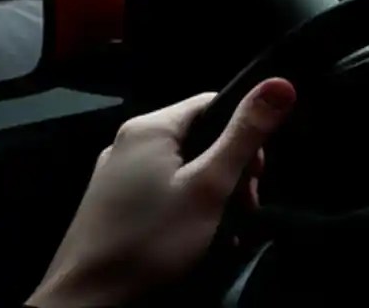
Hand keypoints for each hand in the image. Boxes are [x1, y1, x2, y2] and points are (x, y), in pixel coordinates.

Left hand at [28, 78, 296, 307]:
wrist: (87, 301)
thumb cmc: (152, 238)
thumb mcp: (209, 186)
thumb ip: (245, 135)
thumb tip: (281, 82)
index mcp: (149, 128)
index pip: (214, 103)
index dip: (245, 133)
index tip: (256, 173)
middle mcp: (128, 143)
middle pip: (200, 138)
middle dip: (231, 171)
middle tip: (243, 208)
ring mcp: (116, 175)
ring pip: (183, 169)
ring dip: (213, 195)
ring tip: (223, 230)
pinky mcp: (112, 205)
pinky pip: (163, 191)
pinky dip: (187, 207)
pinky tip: (198, 236)